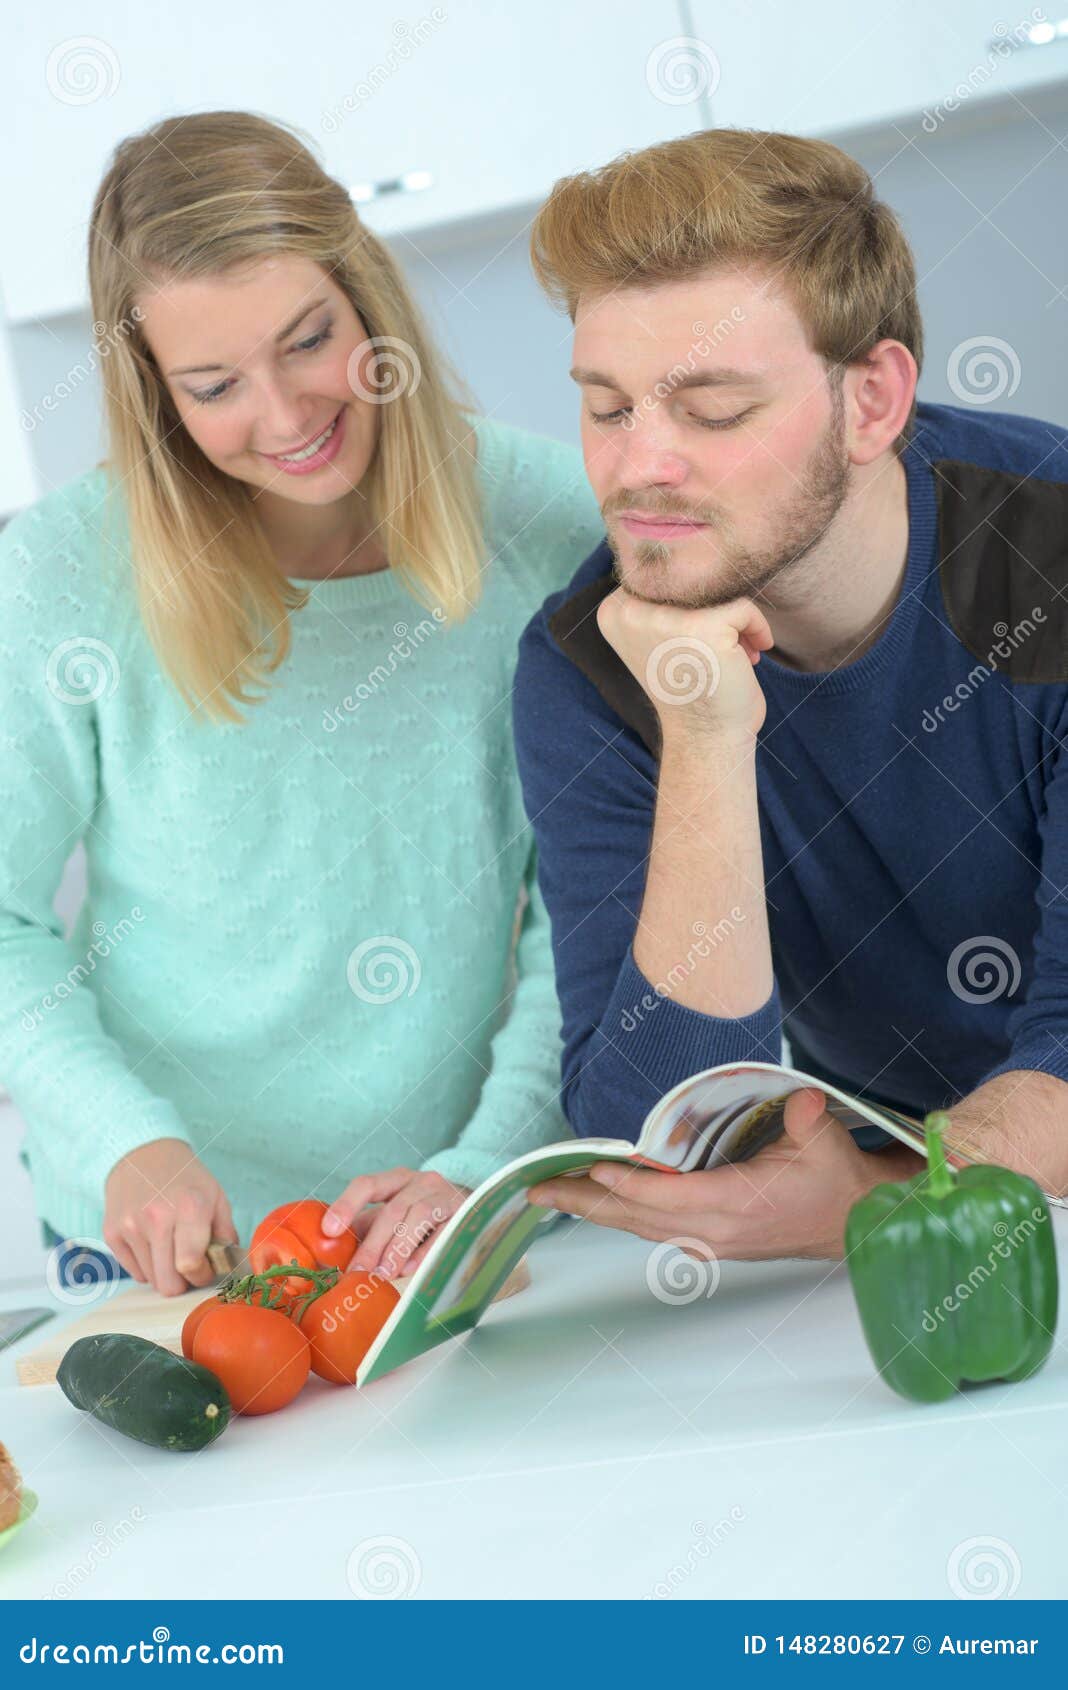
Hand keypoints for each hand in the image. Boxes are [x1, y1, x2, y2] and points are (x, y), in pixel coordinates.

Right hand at [103, 1137, 237, 1296]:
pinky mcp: (111, 1232)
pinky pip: (133, 1273)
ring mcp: (130, 1226)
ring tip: (170, 1247)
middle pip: (168, 1283)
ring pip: (151, 1280)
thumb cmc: (185, 1178)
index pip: (191, 1265)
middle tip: (188, 1266)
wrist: (143, 1154)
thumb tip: (230, 1268)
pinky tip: (153, 1243)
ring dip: (164, 1272)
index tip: (205, 1268)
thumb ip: (226, 1234)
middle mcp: (156, 1218)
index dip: (201, 1275)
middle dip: (182, 1282)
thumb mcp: (216, 1197)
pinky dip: (146, 1266)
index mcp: (189, 1208)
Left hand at [322, 1167, 470, 1277]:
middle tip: (356, 1272)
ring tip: (383, 1275)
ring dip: (398, 1249)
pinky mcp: (464, 1212)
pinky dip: (426, 1250)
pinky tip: (412, 1269)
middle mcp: (421, 1182)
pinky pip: (444, 1230)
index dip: (346, 1205)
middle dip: (373, 1244)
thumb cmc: (422, 1217)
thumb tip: (328, 1256)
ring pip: (418, 1216)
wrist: (475, 1206)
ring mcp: (445, 1194)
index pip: (367, 1184)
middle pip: (393, 1209)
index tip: (329, 1230)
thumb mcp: (392, 1216)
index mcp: (396, 1180)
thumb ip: (366, 1230)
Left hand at [526, 1090, 923, 1261]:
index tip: (593, 1170)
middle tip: (536, 1190)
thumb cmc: (836, 1179)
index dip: (630, 1185)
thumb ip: (808, 1120)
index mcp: (739, 1205)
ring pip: (637, 1226)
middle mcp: (716, 1229)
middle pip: (636, 1218)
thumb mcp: (825, 1143)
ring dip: (592, 1210)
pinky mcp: (709, 1241)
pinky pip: (651, 1229)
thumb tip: (802, 1100)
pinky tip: (593, 1202)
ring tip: (548, 1194)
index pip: (671, 1198)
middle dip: (585, 1202)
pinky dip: (617, 1214)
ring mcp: (710, 1239)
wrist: (855, 1221)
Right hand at [596, 589, 773, 740]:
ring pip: (720, 591)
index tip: (693, 644)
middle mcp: (631, 611)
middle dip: (715, 611)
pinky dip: (756, 630)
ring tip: (732, 654)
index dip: (691, 605)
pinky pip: (745, 608)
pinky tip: (748, 658)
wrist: (707, 737)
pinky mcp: (704, 627)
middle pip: (694, 579)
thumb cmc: (691, 687)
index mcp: (614, 610)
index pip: (667, 576)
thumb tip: (700, 549)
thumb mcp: (661, 635)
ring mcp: (665, 618)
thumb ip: (663, 597)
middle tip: (718, 651)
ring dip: (736, 622)